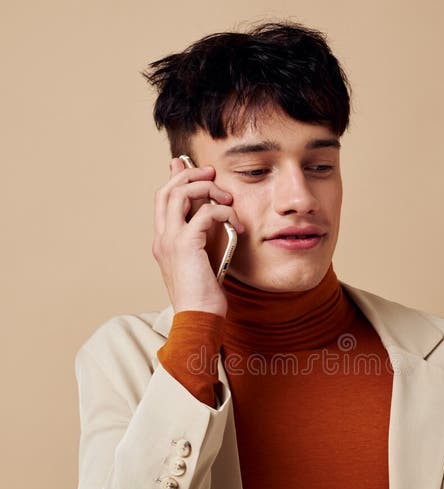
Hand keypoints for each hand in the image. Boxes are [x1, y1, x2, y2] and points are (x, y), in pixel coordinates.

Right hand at [152, 159, 244, 316]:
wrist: (198, 317)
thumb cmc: (204, 295)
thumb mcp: (203, 260)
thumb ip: (204, 238)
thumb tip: (214, 217)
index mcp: (163, 241)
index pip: (163, 199)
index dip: (177, 179)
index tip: (197, 171)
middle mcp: (162, 238)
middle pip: (167, 189)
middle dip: (190, 175)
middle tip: (212, 173)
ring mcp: (170, 240)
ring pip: (180, 193)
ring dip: (207, 188)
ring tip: (227, 199)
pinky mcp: (186, 245)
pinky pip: (206, 213)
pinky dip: (224, 212)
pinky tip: (237, 226)